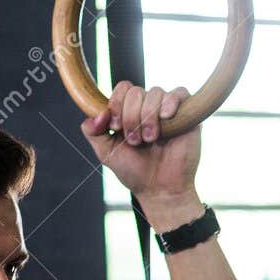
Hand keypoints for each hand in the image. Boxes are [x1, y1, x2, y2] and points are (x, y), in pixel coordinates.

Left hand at [81, 81, 201, 206]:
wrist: (161, 190)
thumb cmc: (136, 173)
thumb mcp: (105, 153)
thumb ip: (92, 131)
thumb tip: (99, 113)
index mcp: (129, 112)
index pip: (122, 89)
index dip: (117, 104)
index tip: (116, 127)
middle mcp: (148, 108)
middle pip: (136, 91)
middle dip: (131, 116)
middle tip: (135, 141)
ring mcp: (167, 111)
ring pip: (155, 92)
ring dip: (148, 116)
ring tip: (150, 139)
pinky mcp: (187, 116)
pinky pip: (180, 93)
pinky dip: (171, 101)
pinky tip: (166, 117)